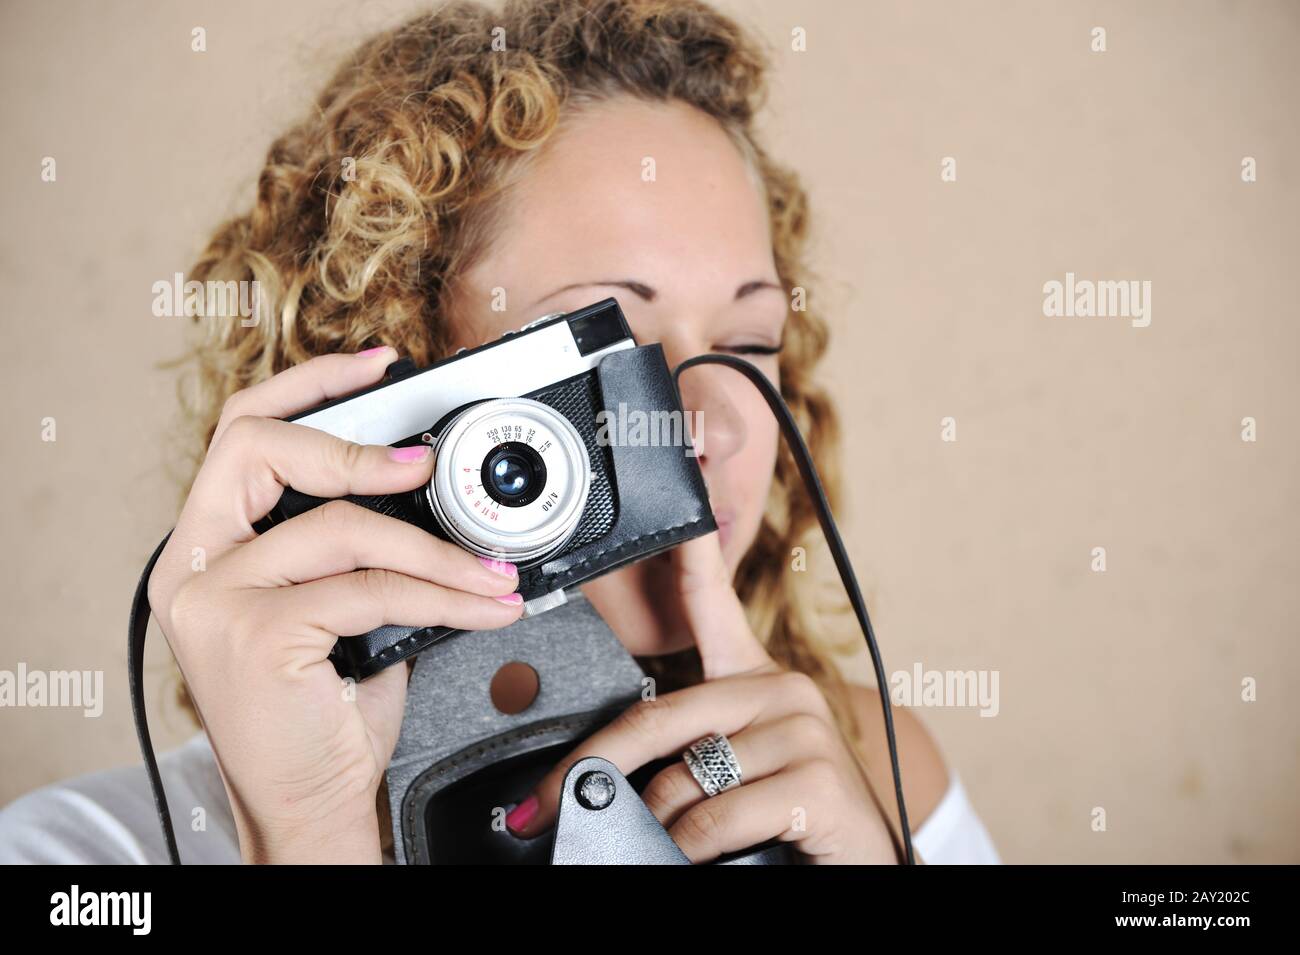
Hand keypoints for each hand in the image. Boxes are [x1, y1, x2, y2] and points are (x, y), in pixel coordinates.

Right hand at [147, 350, 525, 862]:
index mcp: (209, 548)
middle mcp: (194, 567)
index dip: (309, 386)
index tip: (377, 365)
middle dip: (354, 445)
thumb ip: (356, 547)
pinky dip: (440, 593)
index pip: (242, 433)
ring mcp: (213, 601)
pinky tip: (481, 606)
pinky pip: (367, 587)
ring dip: (435, 549)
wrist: (312, 804)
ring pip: (339, 528)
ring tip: (489, 571)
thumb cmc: (327, 710)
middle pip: (255, 446)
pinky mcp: (251, 636)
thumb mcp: (341, 609)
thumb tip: (431, 491)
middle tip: (425, 466)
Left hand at [506, 532, 901, 862]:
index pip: (713, 603)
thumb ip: (684, 754)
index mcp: (756, 680)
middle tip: (541, 808)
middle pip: (658, 718)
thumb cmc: (794, 820)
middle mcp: (783, 690)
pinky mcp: (815, 782)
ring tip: (664, 847)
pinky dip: (684, 850)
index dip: (689, 553)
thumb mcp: (735, 773)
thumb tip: (606, 774)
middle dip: (589, 768)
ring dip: (654, 828)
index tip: (674, 509)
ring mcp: (803, 731)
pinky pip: (712, 818)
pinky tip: (689, 858)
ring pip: (679, 779)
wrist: (866, 868)